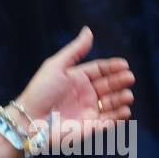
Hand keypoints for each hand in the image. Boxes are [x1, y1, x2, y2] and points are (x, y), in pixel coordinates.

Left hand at [15, 25, 135, 152]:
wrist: (30, 120)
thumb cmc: (40, 92)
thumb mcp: (56, 66)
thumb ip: (75, 50)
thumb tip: (88, 30)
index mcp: (77, 78)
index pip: (100, 70)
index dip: (113, 67)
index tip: (124, 65)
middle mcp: (85, 94)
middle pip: (109, 85)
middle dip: (120, 81)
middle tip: (129, 78)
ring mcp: (88, 110)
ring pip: (112, 103)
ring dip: (122, 99)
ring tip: (127, 96)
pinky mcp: (89, 127)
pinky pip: (109, 122)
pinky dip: (119, 117)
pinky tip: (125, 111)